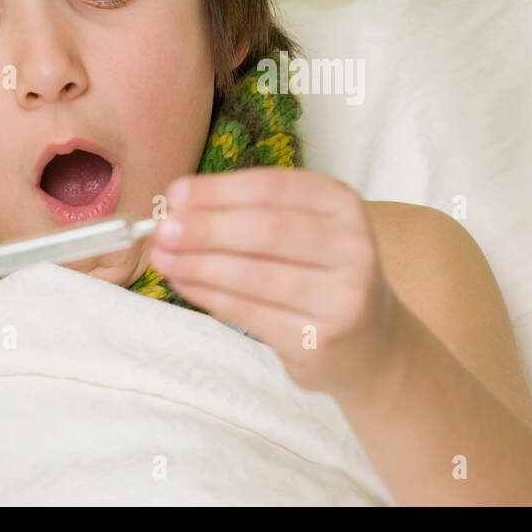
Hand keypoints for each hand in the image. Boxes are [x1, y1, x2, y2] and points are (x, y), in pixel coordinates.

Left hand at [148, 167, 404, 401]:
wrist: (370, 343)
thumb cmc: (320, 275)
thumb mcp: (304, 230)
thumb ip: (249, 214)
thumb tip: (177, 209)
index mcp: (343, 205)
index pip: (274, 188)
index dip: (220, 191)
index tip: (175, 195)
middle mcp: (352, 247)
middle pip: (267, 230)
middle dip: (206, 229)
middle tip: (161, 230)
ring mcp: (342, 297)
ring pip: (254, 275)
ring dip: (198, 266)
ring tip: (162, 258)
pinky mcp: (320, 339)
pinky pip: (250, 313)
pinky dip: (209, 296)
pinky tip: (185, 284)